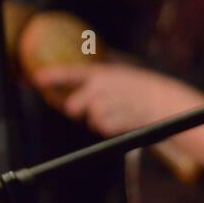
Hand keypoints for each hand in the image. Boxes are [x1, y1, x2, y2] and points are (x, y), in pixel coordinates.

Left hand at [30, 63, 203, 138]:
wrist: (167, 104)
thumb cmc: (151, 90)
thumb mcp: (128, 75)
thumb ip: (105, 78)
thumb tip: (90, 78)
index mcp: (103, 73)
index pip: (70, 73)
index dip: (52, 76)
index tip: (36, 79)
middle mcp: (99, 88)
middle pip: (74, 106)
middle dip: (82, 111)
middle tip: (102, 109)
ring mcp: (103, 105)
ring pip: (91, 119)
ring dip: (105, 120)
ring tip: (125, 112)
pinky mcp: (108, 122)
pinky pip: (102, 129)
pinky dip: (113, 128)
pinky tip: (128, 119)